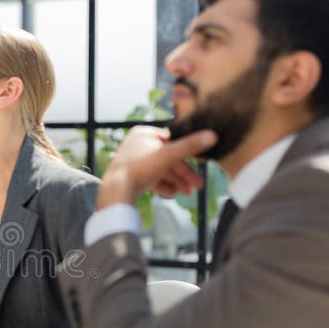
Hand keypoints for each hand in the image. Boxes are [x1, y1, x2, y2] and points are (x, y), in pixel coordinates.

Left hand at [97, 126, 216, 208]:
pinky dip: (162, 186)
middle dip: (183, 174)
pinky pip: (150, 179)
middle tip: (197, 186)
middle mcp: (136, 144)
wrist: (116, 191)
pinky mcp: (129, 175)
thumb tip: (213, 135)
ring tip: (186, 193)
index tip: (201, 167)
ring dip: (175, 181)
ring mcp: (132, 160)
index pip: (172, 142)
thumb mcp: (168, 155)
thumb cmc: (139, 169)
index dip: (188, 156)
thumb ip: (190, 146)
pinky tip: (172, 194)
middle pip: (166, 158)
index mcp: (143, 133)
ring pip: (160, 170)